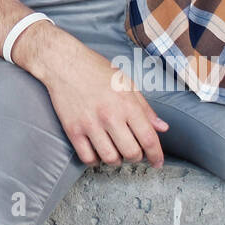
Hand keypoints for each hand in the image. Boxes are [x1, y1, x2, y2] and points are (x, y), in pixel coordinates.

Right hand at [33, 26, 168, 168]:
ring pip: (110, 158)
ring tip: (116, 152)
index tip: (157, 162)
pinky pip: (87, 157)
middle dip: (137, 158)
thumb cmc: (95, 69)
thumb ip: (145, 108)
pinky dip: (95, 160)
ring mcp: (90, 124)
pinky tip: (97, 152)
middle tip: (134, 153)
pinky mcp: (73, 129)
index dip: (157, 156)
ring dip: (117, 160)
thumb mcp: (126, 83)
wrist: (63, 62)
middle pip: (131, 153)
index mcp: (127, 104)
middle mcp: (110, 116)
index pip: (148, 139)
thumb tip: (162, 127)